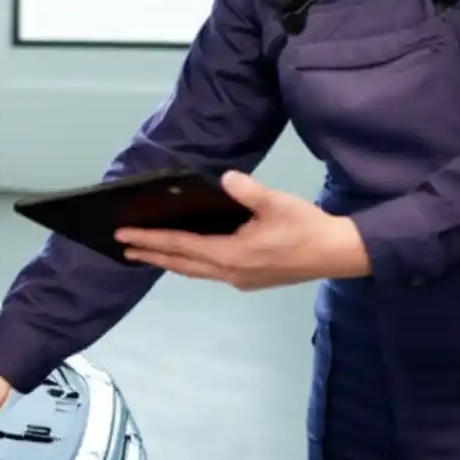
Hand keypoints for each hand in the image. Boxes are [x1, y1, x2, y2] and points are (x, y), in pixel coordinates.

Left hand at [115, 171, 370, 289]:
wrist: (337, 254)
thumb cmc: (307, 227)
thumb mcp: (278, 203)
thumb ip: (249, 191)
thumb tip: (225, 179)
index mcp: (232, 255)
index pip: (180, 246)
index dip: (150, 239)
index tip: (123, 235)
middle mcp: (229, 272)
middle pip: (179, 264)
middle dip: (150, 254)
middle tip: (122, 247)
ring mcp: (239, 279)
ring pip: (193, 271)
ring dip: (168, 261)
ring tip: (145, 252)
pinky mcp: (248, 280)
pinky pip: (208, 272)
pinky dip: (189, 263)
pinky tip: (185, 256)